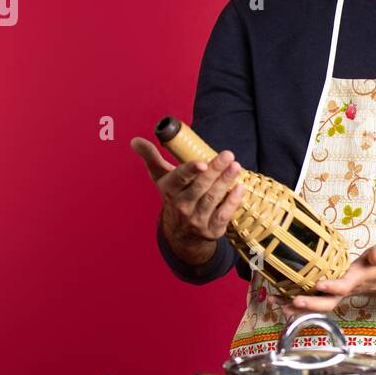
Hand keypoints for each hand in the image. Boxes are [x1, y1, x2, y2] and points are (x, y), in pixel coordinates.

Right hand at [130, 137, 246, 260]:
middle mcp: (182, 206)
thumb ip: (151, 157)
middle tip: (228, 155)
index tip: (203, 162)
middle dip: (215, 171)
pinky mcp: (212, 229)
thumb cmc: (175, 196)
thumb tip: (135, 140)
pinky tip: (240, 187)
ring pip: (212, 199)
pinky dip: (232, 201)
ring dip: (225, 182)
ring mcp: (197, 219)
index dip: (191, 171)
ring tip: (236, 166)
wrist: (181, 234)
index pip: (179, 179)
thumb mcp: (161, 178)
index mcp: (169, 190)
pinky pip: (223, 215)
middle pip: (200, 187)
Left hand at [268, 243, 375, 321]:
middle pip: (327, 303)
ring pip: (315, 305)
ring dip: (296, 306)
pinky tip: (277, 297)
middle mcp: (344, 291)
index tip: (319, 284)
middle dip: (311, 304)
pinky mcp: (327, 292)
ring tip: (277, 302)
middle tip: (295, 301)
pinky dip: (293, 301)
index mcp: (356, 281)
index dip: (332, 287)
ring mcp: (334, 293)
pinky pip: (310, 299)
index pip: (343, 287)